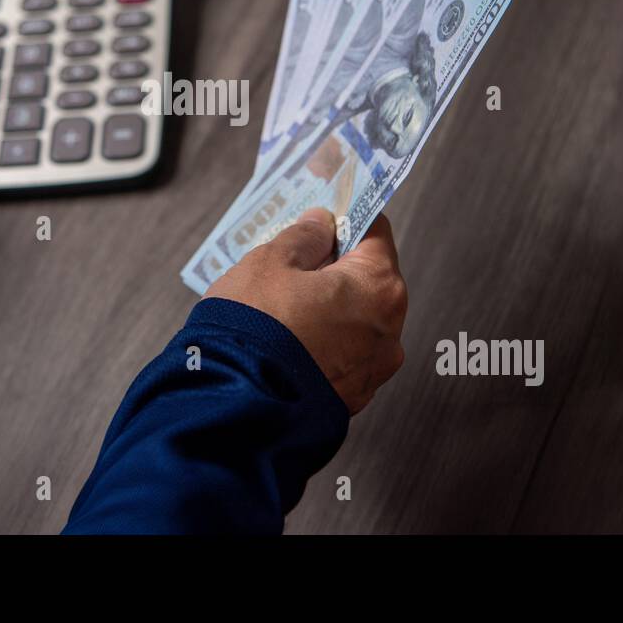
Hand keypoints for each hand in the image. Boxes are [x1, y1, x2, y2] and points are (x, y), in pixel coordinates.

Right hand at [206, 209, 406, 413]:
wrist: (234, 406)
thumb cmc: (255, 328)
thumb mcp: (271, 262)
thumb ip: (304, 236)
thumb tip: (321, 224)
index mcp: (379, 288)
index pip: (374, 231)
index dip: (343, 218)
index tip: (321, 216)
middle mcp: (388, 332)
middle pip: (366, 280)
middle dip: (332, 267)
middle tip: (290, 263)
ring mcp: (371, 372)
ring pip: (354, 321)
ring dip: (327, 308)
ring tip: (280, 307)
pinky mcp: (350, 400)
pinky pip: (341, 356)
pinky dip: (321, 344)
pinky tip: (286, 340)